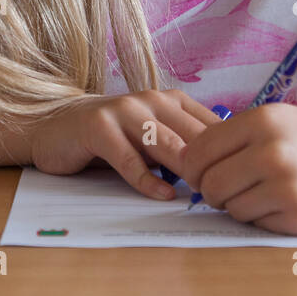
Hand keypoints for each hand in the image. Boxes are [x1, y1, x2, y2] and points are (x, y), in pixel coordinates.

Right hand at [27, 89, 223, 199]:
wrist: (55, 126)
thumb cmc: (112, 136)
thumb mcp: (152, 137)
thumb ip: (183, 148)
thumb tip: (224, 174)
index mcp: (170, 101)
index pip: (210, 126)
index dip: (228, 153)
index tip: (240, 180)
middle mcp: (150, 100)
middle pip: (192, 135)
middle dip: (211, 165)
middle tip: (226, 194)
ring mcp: (124, 111)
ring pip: (165, 143)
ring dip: (186, 171)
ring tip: (202, 194)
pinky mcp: (99, 127)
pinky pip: (129, 158)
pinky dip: (148, 180)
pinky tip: (163, 195)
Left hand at [177, 103, 296, 235]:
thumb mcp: (280, 120)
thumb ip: (235, 137)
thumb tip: (187, 162)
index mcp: (263, 121)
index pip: (199, 151)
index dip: (195, 167)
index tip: (204, 172)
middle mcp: (272, 151)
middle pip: (210, 184)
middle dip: (213, 191)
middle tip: (230, 188)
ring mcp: (286, 186)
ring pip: (231, 207)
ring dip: (240, 205)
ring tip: (267, 192)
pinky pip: (256, 224)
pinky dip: (264, 217)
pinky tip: (286, 203)